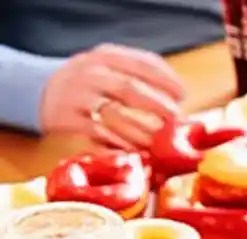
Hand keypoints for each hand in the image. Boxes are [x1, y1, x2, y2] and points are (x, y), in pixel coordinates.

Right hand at [39, 44, 185, 149]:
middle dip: (157, 105)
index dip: (166, 80)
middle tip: (176, 119)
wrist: (42, 91)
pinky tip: (137, 151)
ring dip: (142, 130)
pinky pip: (98, 133)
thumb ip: (139, 74)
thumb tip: (180, 98)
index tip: (183, 95)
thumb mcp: (110, 67)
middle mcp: (90, 73)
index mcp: (105, 56)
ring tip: (161, 142)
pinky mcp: (66, 118)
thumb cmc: (91, 83)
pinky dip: (120, 143)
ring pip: (114, 113)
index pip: (141, 63)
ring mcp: (76, 95)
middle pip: (129, 88)